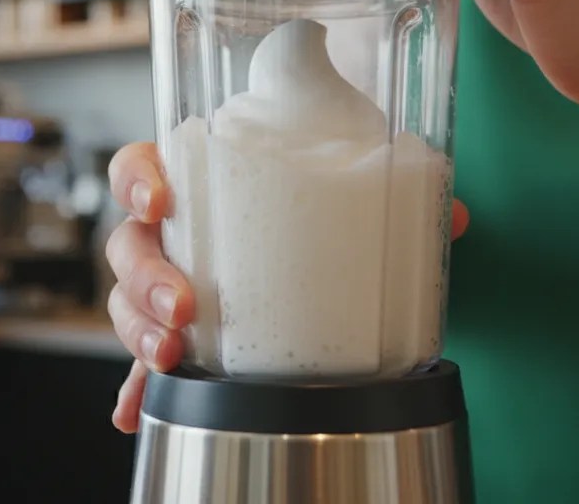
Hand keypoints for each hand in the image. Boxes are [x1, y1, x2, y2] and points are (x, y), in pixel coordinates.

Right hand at [105, 143, 469, 432]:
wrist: (317, 224)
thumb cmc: (310, 192)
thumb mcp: (348, 183)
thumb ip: (396, 192)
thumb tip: (452, 217)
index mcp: (201, 180)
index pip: (140, 165)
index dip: (137, 180)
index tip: (160, 202)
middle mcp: (176, 231)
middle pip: (128, 244)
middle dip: (146, 278)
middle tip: (185, 305)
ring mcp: (172, 281)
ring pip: (126, 301)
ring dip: (139, 330)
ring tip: (172, 357)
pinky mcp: (181, 331)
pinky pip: (145, 358)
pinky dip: (139, 387)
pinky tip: (135, 413)